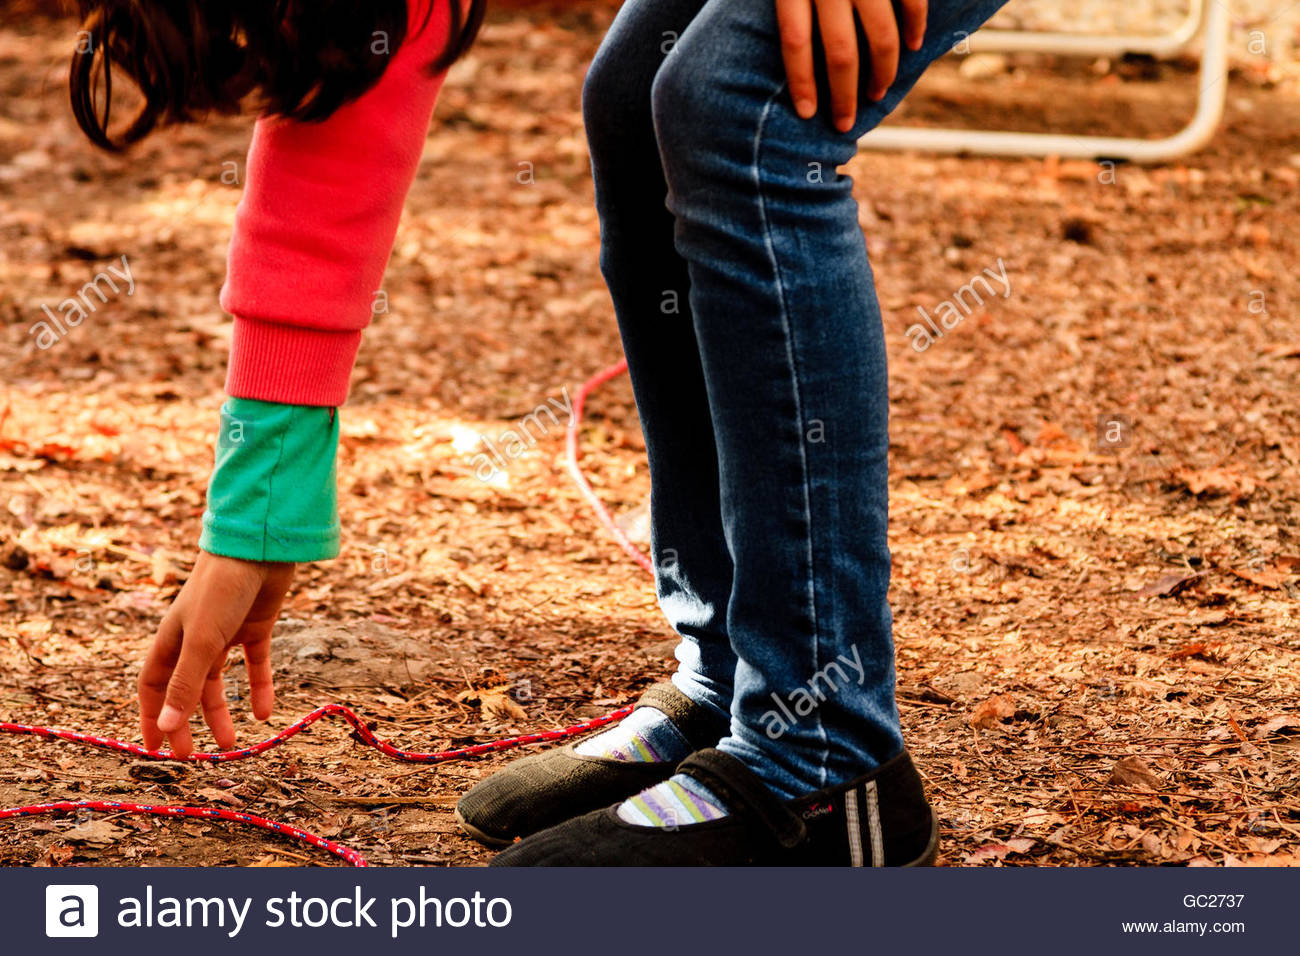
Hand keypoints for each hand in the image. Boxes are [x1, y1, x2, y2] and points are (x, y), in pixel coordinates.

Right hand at [139, 551, 294, 757]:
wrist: (260, 546)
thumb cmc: (221, 589)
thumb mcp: (202, 641)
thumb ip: (185, 685)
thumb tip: (167, 728)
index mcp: (172, 640)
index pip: (155, 686)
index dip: (153, 716)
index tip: (155, 749)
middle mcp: (196, 638)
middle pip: (186, 689)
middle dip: (187, 722)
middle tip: (194, 756)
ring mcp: (227, 632)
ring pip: (219, 681)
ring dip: (222, 712)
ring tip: (232, 744)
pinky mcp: (256, 626)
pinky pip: (255, 664)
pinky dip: (259, 688)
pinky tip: (266, 715)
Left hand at [776, 0, 927, 132]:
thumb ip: (790, 6)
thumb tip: (786, 48)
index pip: (796, 43)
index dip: (802, 83)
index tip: (807, 113)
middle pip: (841, 52)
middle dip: (844, 95)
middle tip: (844, 123)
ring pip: (881, 37)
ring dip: (882, 71)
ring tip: (877, 92)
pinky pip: (913, 2)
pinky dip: (916, 27)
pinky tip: (913, 46)